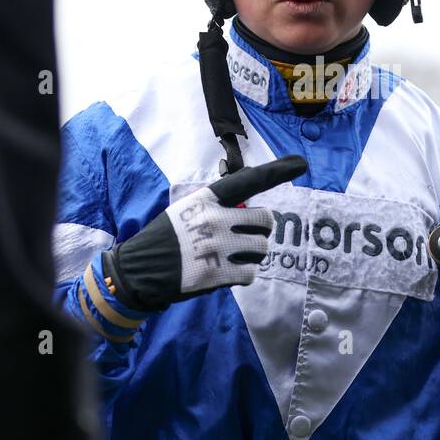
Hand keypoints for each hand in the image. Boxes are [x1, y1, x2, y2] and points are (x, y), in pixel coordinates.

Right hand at [100, 155, 306, 312]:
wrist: (138, 270)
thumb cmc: (166, 238)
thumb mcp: (187, 209)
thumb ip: (218, 204)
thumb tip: (249, 194)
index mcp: (207, 199)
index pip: (248, 181)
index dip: (277, 171)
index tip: (301, 163)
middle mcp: (216, 218)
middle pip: (265, 220)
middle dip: (260, 230)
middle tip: (245, 238)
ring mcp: (218, 246)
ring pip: (261, 248)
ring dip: (252, 255)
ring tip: (232, 257)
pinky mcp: (218, 273)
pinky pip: (250, 273)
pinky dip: (243, 275)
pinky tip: (226, 273)